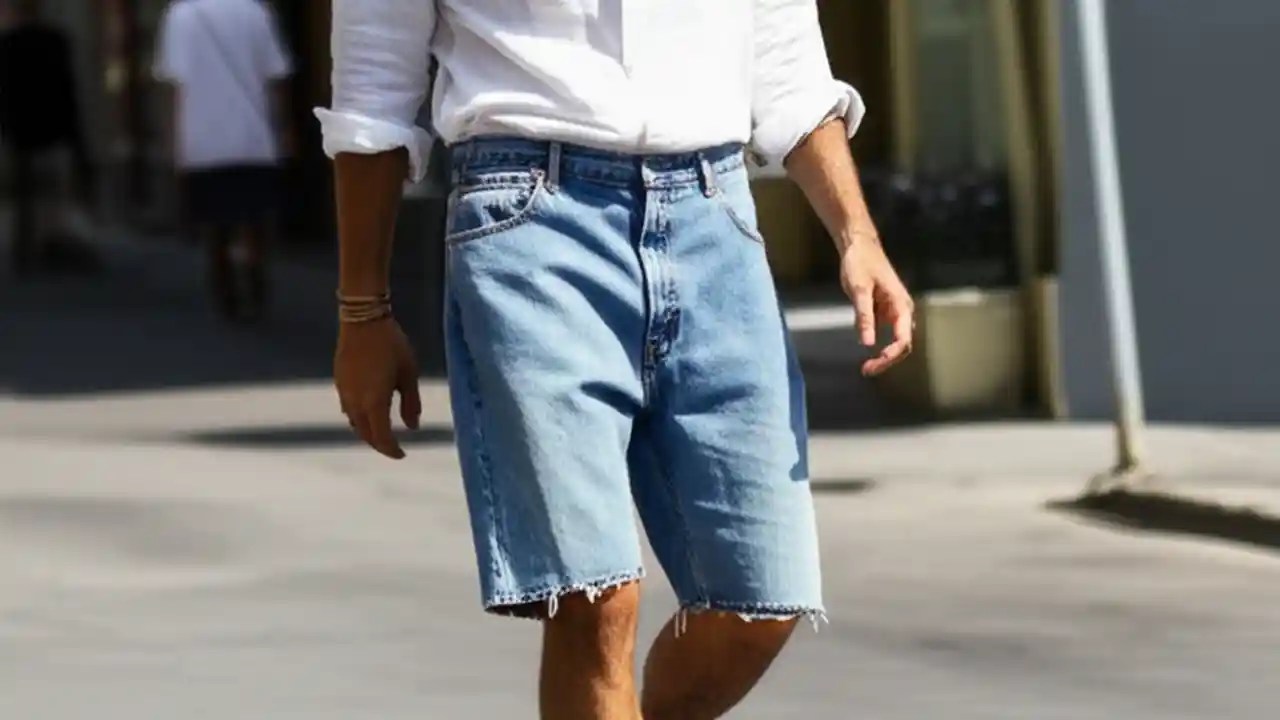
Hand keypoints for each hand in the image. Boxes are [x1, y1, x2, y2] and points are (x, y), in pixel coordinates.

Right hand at [334, 317, 421, 458]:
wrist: (362, 320)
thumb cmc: (391, 345)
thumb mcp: (409, 374)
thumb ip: (411, 403)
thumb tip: (413, 427)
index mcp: (374, 403)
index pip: (381, 438)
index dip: (391, 450)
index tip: (402, 454)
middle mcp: (355, 403)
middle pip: (365, 434)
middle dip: (379, 444)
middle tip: (393, 446)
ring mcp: (343, 393)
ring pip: (354, 423)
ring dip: (367, 432)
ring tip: (382, 432)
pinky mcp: (338, 382)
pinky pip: (348, 409)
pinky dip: (359, 418)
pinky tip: (369, 412)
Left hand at [839, 233, 914, 376]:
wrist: (859, 246)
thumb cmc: (860, 263)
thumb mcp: (859, 290)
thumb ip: (864, 317)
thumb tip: (867, 344)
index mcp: (902, 305)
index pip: (903, 338)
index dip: (891, 354)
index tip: (875, 362)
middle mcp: (902, 311)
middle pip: (902, 344)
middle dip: (887, 360)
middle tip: (866, 371)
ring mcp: (893, 312)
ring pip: (894, 341)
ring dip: (883, 356)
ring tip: (866, 368)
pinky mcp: (883, 312)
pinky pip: (883, 333)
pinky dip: (876, 345)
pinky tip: (865, 351)